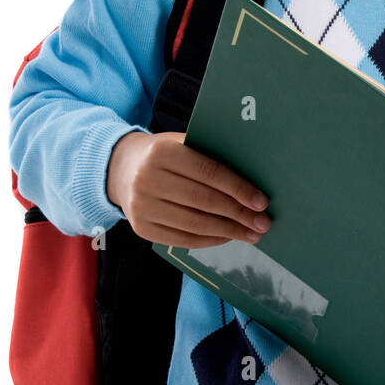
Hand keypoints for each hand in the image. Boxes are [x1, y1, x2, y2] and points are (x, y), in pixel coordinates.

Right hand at [106, 129, 272, 248]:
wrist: (121, 169)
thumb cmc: (164, 154)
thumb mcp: (182, 143)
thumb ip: (209, 156)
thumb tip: (252, 182)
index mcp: (162, 152)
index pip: (209, 172)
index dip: (238, 188)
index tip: (262, 202)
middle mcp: (148, 179)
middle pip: (204, 201)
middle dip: (239, 214)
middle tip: (263, 223)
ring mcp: (142, 206)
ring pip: (194, 224)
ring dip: (229, 232)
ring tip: (251, 234)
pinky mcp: (141, 228)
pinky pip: (182, 239)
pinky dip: (209, 241)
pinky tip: (227, 237)